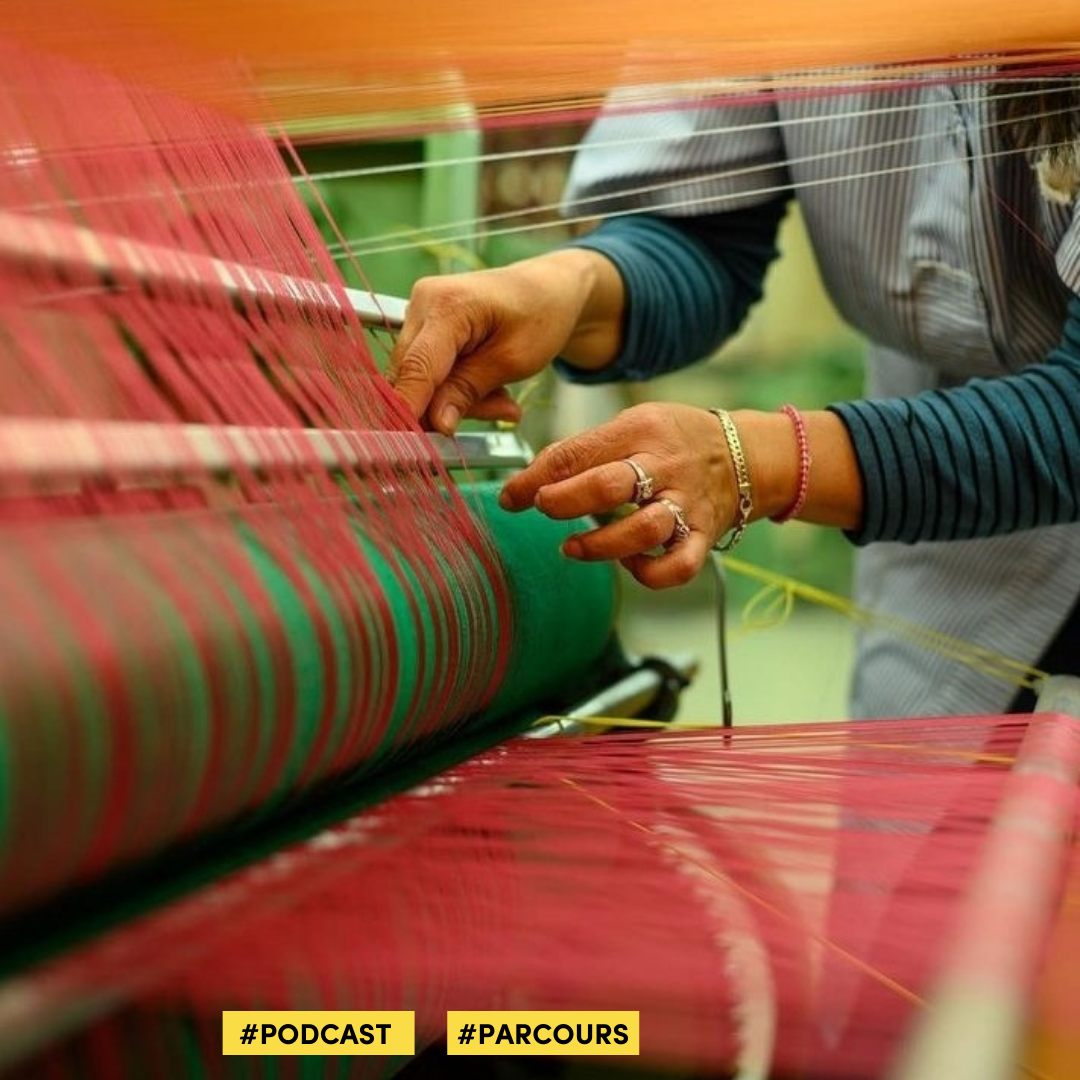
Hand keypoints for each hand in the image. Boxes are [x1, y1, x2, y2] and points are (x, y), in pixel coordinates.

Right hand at [388, 250, 626, 433]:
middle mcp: (422, 303)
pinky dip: (456, 390)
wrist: (548, 288)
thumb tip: (436, 423)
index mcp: (446, 304)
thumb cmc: (541, 315)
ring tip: (503, 396)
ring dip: (458, 400)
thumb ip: (469, 390)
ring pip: (419, 381)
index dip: (411, 409)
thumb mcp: (513, 359)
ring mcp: (418, 314)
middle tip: (502, 409)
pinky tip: (489, 385)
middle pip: (413, 378)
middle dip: (449, 407)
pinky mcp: (422, 329)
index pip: (417, 367)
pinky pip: (427, 374)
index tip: (413, 446)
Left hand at [499, 403, 736, 588]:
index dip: (536, 477)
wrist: (745, 456)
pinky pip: (678, 566)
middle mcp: (666, 466)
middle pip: (609, 486)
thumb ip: (586, 449)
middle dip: (564, 501)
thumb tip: (533, 476)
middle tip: (542, 508)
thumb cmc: (675, 440)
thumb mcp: (632, 423)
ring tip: (572, 547)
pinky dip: (649, 573)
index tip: (511, 495)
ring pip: (643, 530)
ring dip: (599, 544)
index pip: (578, 452)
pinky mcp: (702, 537)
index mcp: (642, 430)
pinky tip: (629, 563)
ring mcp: (687, 504)